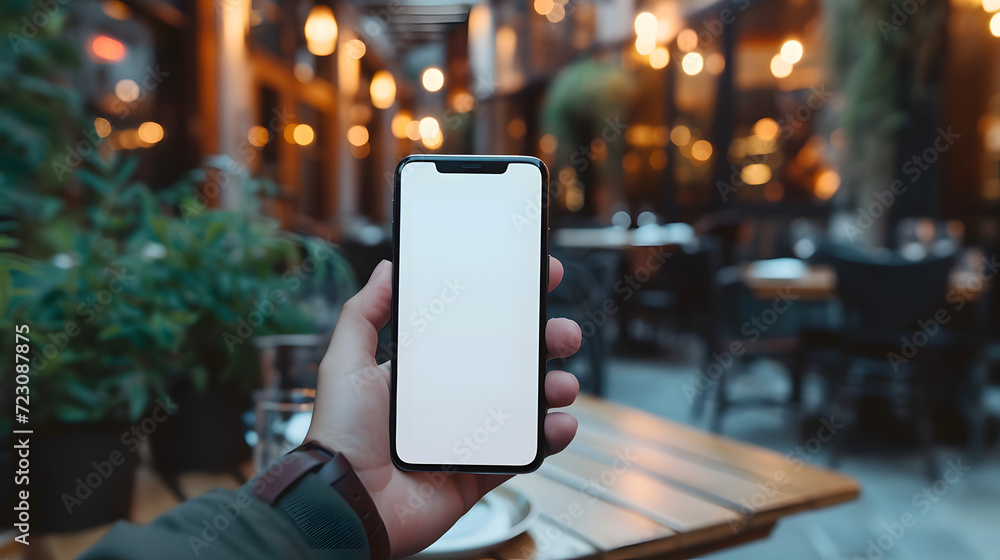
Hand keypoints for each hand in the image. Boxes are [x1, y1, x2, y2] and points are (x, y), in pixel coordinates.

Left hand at [305, 257, 581, 557]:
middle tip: (562, 333)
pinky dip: (550, 438)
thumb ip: (364, 313)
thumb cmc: (340, 433)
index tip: (536, 281)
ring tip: (561, 384)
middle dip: (546, 343)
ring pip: (527, 407)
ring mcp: (470, 437)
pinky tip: (559, 423)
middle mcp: (453, 401)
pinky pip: (525, 453)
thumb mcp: (345, 360)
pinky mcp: (481, 472)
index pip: (475, 330)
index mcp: (427, 371)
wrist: (347, 501)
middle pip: (513, 365)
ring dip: (554, 388)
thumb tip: (388, 267)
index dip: (508, 307)